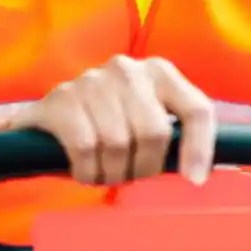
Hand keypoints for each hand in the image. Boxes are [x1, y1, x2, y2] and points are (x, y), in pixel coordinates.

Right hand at [11, 55, 215, 186]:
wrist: (50, 120)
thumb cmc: (111, 126)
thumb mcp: (148, 123)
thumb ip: (177, 139)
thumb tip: (199, 177)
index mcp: (159, 72)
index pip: (196, 109)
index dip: (200, 149)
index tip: (194, 181)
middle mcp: (127, 69)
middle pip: (154, 132)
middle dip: (145, 166)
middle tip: (132, 175)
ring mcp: (92, 80)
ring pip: (118, 143)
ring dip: (113, 172)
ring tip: (107, 172)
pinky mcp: (61, 98)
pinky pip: (85, 147)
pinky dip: (88, 170)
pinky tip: (86, 170)